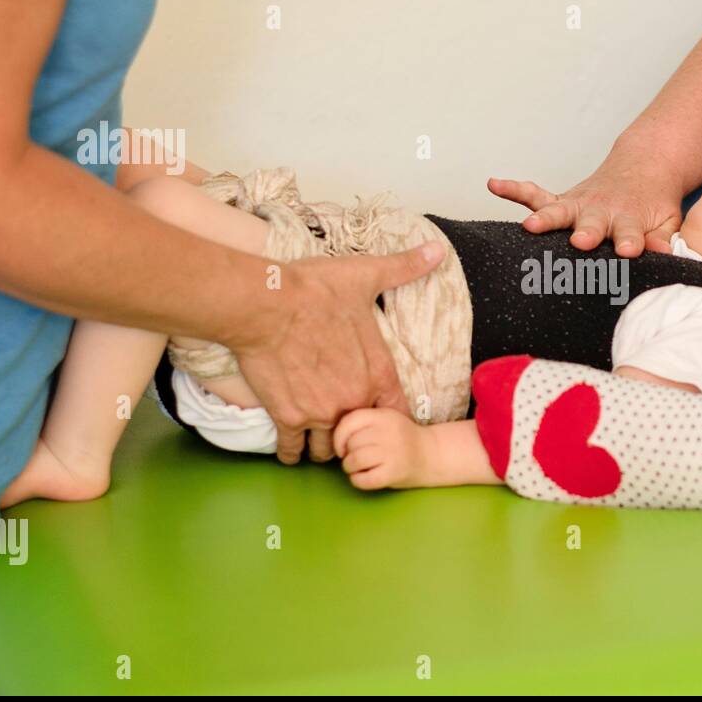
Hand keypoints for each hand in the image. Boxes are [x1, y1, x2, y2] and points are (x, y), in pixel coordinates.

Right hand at [229, 242, 443, 465]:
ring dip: (323, 445)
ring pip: (327, 450)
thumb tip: (436, 250)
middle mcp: (355, 399)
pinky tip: (289, 445)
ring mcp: (322, 413)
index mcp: (378, 372)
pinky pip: (292, 451)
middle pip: (361, 435)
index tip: (375, 414)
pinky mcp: (289, 418)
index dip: (387, 417)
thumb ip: (405, 268)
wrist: (265, 303)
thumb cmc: (314, 289)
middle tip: (341, 426)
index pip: (397, 413)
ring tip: (316, 435)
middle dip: (352, 432)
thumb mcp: (366, 275)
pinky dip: (290, 452)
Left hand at [334, 407, 430, 489]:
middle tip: (355, 458)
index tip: (342, 446)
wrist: (432, 455)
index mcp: (384, 416)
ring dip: (350, 468)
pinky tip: (364, 477)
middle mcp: (388, 432)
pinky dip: (358, 480)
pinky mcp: (393, 473)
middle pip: (351, 443)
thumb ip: (363, 422)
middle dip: (346, 454)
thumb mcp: (386, 420)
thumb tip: (332, 437)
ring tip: (358, 468)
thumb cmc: (402, 438)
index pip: (350, 421)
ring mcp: (392, 453)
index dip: (339, 436)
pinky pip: (363, 479)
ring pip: (354, 460)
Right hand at [488, 139, 686, 256]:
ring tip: (530, 226)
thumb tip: (666, 255)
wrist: (643, 168)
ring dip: (545, 218)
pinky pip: (533, 194)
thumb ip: (663, 239)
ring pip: (558, 211)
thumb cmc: (653, 205)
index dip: (631, 242)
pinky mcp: (561, 201)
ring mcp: (578, 205)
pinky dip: (513, 189)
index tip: (630, 251)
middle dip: (585, 232)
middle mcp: (601, 212)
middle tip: (581, 241)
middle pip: (592, 223)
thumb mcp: (667, 222)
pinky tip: (493, 184)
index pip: (632, 234)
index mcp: (630, 220)